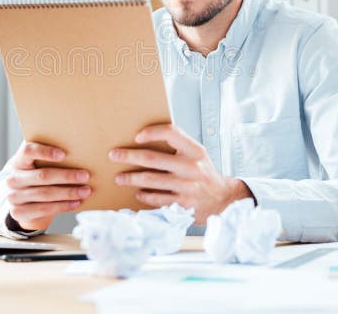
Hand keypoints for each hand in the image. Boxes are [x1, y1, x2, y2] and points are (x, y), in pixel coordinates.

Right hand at [5, 141, 91, 230]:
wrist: (21, 200)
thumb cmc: (36, 175)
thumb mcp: (37, 163)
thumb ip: (48, 152)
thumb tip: (74, 142)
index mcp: (18, 161)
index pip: (28, 151)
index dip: (45, 152)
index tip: (63, 154)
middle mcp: (13, 179)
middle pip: (42, 176)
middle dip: (66, 176)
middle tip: (86, 175)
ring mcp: (14, 197)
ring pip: (46, 194)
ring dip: (68, 193)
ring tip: (86, 191)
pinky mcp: (19, 212)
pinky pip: (44, 209)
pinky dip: (63, 206)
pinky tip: (76, 202)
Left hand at [109, 124, 252, 224]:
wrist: (223, 199)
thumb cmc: (204, 173)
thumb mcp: (197, 154)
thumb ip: (178, 145)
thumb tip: (146, 136)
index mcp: (195, 151)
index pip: (171, 133)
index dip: (152, 132)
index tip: (137, 136)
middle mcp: (191, 167)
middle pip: (151, 158)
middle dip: (128, 156)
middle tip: (113, 155)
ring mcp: (186, 187)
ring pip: (149, 180)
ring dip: (130, 178)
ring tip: (119, 178)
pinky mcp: (182, 205)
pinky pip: (155, 199)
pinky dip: (144, 195)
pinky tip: (137, 193)